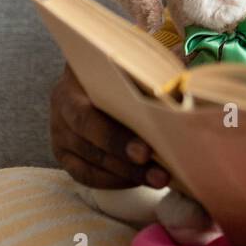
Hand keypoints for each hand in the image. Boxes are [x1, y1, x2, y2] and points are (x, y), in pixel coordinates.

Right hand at [49, 62, 169, 188]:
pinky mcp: (66, 156)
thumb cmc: (122, 70)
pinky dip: (114, 181)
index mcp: (74, 84)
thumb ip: (153, 73)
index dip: (116, 137)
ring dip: (126, 175)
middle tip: (158, 173)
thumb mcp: (133, 65)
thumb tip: (185, 85)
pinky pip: (86, 175)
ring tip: (159, 180)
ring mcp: (60, 136)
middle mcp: (62, 111)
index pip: (88, 116)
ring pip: (90, 163)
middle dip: (126, 160)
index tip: (146, 152)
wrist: (99, 75)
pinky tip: (139, 180)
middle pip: (90, 142)